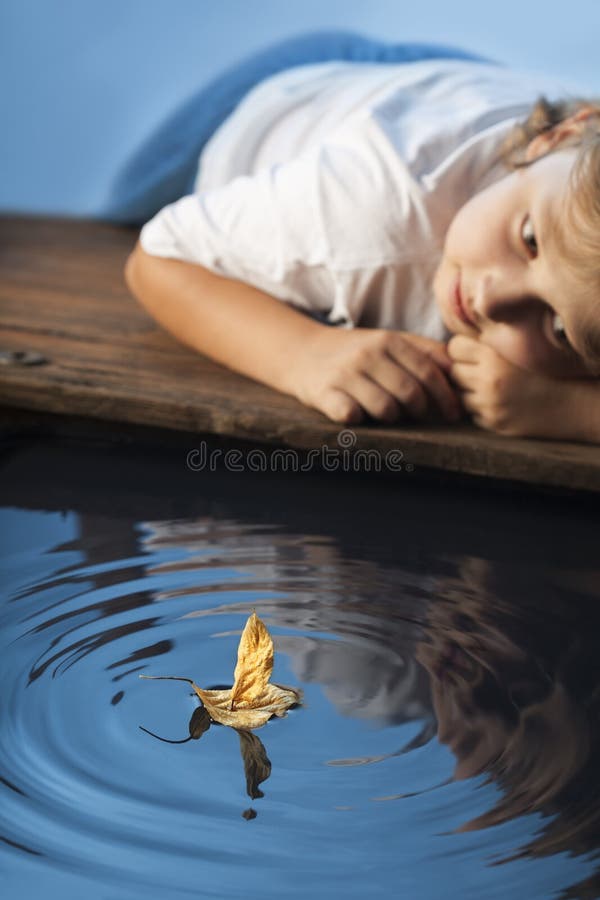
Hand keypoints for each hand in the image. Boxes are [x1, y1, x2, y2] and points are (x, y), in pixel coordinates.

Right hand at [291, 327, 461, 424]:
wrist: (302, 352)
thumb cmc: (355, 352)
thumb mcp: (389, 341)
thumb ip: (424, 351)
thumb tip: (459, 369)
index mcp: (388, 340)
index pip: (428, 372)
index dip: (446, 397)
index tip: (453, 414)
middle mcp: (367, 355)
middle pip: (410, 393)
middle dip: (420, 410)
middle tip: (417, 415)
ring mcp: (344, 374)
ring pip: (385, 408)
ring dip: (392, 418)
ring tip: (386, 413)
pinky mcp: (324, 393)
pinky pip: (351, 416)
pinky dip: (360, 420)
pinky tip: (358, 414)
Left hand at [448, 334, 577, 437]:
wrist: (569, 404)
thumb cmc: (544, 372)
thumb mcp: (517, 350)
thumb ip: (489, 343)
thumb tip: (457, 341)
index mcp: (494, 356)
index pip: (454, 347)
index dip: (462, 350)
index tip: (472, 354)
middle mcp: (488, 380)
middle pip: (453, 372)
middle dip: (463, 372)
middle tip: (481, 373)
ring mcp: (489, 404)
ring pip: (459, 396)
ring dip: (470, 394)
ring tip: (493, 390)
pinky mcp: (493, 423)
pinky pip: (472, 414)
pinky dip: (481, 410)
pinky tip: (500, 404)